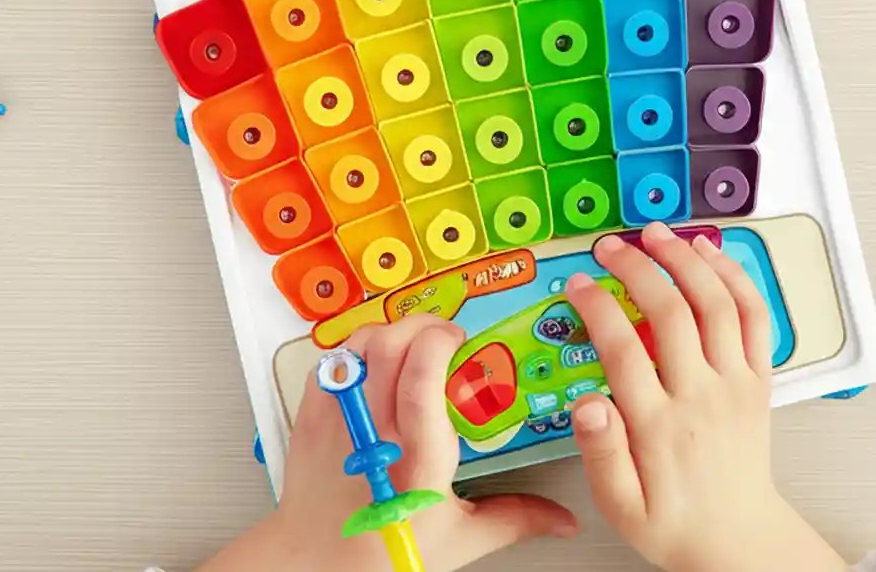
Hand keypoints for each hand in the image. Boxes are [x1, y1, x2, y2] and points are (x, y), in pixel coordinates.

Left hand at [197, 314, 577, 571]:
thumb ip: (514, 519)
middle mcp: (375, 431)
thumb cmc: (385, 551)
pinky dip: (359, 346)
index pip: (422, 381)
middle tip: (447, 339)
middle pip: (391, 347)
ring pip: (361, 344)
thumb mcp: (458, 539)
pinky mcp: (311, 414)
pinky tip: (377, 361)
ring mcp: (339, 419)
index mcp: (418, 460)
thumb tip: (563, 520)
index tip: (461, 342)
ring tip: (415, 345)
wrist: (315, 561)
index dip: (440, 345)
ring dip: (393, 331)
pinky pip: (334, 358)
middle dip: (424, 327)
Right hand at [564, 223, 845, 571]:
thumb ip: (601, 453)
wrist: (738, 538)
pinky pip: (754, 317)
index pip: (623, 349)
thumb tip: (588, 404)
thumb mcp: (621, 506)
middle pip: (672, 312)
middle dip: (638, 268)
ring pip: (718, 303)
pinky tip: (710, 254)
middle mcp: (703, 397)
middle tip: (611, 246)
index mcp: (660, 426)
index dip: (596, 307)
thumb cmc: (674, 521)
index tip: (576, 285)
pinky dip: (735, 278)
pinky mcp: (759, 379)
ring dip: (687, 259)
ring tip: (658, 233)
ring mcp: (736, 384)